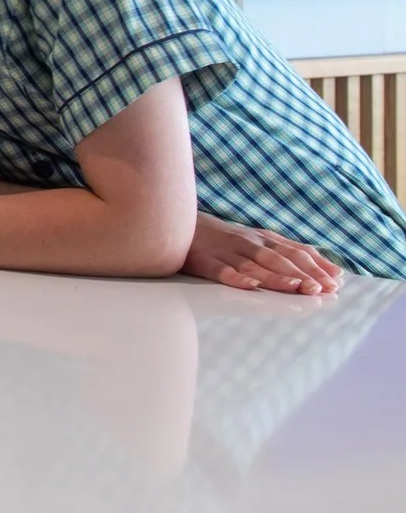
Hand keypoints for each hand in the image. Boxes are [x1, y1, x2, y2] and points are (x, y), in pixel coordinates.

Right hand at [184, 211, 343, 294]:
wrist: (175, 223)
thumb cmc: (221, 237)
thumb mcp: (255, 238)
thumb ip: (285, 249)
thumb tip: (324, 263)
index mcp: (262, 239)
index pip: (295, 251)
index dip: (317, 265)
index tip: (336, 281)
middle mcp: (247, 243)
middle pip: (279, 259)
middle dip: (303, 274)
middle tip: (322, 289)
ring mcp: (225, 251)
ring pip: (255, 265)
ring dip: (276, 277)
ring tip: (296, 286)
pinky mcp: (203, 261)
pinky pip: (220, 270)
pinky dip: (236, 278)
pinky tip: (249, 285)